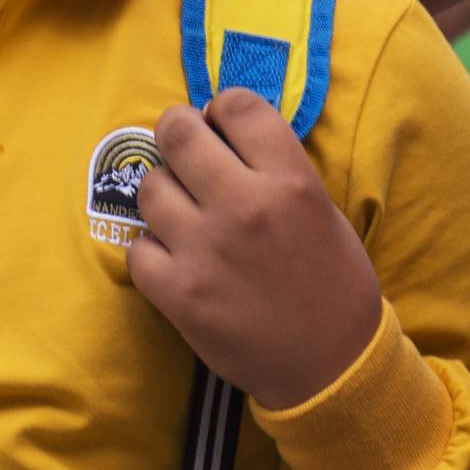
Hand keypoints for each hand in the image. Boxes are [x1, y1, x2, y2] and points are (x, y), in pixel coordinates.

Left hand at [124, 90, 385, 408]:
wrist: (331, 366)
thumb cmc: (332, 283)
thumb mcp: (322, 209)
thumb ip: (274, 167)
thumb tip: (218, 130)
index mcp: (290, 181)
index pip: (235, 103)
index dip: (222, 112)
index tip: (222, 131)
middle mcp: (245, 206)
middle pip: (176, 131)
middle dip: (178, 135)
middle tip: (187, 156)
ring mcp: (205, 250)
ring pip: (149, 186)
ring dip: (165, 196)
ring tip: (185, 216)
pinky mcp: (178, 293)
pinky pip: (136, 247)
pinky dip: (152, 252)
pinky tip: (177, 260)